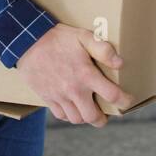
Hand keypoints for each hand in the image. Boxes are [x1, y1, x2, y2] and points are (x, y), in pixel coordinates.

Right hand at [17, 24, 134, 127]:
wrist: (27, 42)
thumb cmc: (58, 38)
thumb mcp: (83, 36)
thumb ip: (103, 49)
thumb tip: (120, 63)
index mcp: (86, 74)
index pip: (112, 95)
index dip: (124, 101)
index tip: (127, 100)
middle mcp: (74, 89)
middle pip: (93, 117)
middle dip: (102, 119)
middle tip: (106, 114)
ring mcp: (59, 96)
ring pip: (76, 119)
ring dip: (85, 118)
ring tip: (89, 112)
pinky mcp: (47, 97)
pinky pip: (61, 115)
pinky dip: (69, 115)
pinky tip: (73, 108)